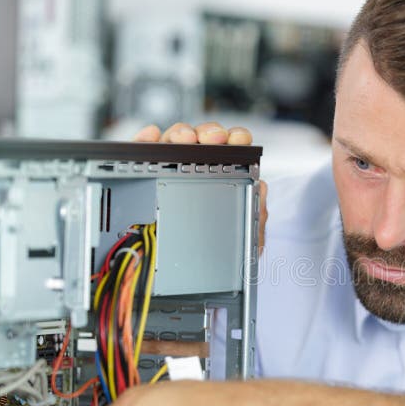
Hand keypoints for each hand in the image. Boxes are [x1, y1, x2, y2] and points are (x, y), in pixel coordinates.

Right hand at [133, 122, 267, 254]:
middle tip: (213, 140)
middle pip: (201, 139)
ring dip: (180, 134)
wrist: (202, 272)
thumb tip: (262, 188)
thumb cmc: (224, 249)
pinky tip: (151, 135)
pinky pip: (142, 154)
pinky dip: (145, 139)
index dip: (236, 137)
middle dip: (208, 133)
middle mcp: (200, 168)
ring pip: (173, 142)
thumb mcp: (249, 236)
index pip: (232, 148)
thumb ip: (260, 213)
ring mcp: (172, 170)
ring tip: (185, 139)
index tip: (238, 139)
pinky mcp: (146, 176)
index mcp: (227, 175)